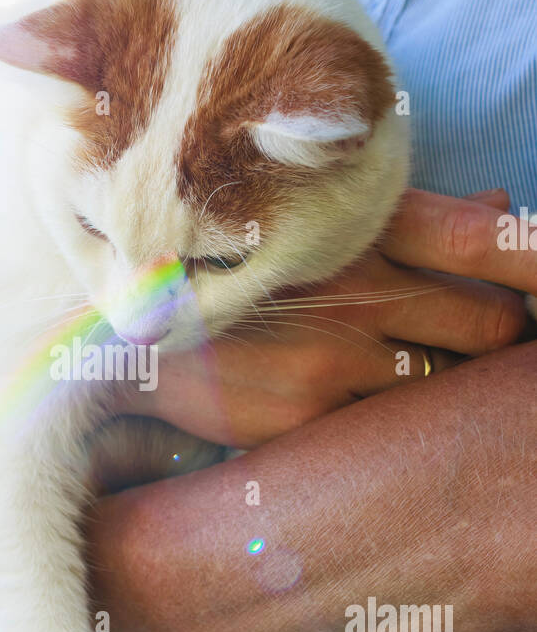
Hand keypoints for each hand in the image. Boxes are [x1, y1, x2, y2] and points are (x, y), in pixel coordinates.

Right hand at [130, 188, 532, 446]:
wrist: (133, 339)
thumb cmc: (235, 271)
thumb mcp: (319, 222)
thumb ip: (417, 216)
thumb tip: (502, 202)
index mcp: (359, 230)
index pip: (487, 248)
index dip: (523, 279)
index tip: (526, 295)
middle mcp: (356, 291)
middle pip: (490, 327)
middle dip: (499, 340)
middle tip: (481, 345)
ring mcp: (334, 360)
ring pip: (445, 384)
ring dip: (447, 383)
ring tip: (416, 376)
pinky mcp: (308, 418)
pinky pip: (387, 429)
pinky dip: (396, 426)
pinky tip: (370, 412)